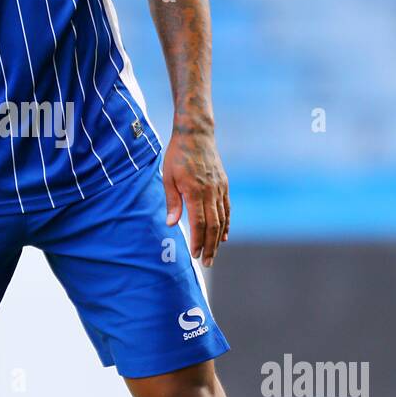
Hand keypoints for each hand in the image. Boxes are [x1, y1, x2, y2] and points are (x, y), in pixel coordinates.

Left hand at [163, 127, 229, 265]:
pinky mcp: (224, 185)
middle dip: (210, 246)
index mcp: (195, 191)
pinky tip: (224, 236)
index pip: (199, 222)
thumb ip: (172, 201)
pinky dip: (226, 224)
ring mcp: (219, 188)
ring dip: (218, 239)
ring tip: (214, 254)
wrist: (196, 134)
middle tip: (207, 262)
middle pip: (213, 225)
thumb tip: (171, 224)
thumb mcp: (168, 177)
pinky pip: (227, 209)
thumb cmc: (177, 155)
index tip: (195, 254)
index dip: (197, 240)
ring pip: (222, 219)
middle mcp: (210, 192)